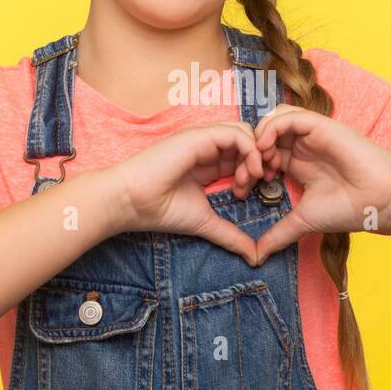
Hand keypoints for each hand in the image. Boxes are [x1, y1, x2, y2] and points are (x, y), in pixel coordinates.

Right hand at [108, 122, 265, 265]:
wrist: (131, 201)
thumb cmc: (160, 210)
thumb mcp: (205, 223)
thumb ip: (230, 236)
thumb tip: (254, 256)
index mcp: (205, 163)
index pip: (239, 157)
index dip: (251, 171)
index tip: (246, 194)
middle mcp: (205, 148)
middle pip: (246, 142)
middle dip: (259, 161)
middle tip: (256, 184)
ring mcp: (202, 140)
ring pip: (244, 133)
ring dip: (256, 155)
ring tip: (251, 179)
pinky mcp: (199, 136)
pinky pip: (236, 133)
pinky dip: (250, 150)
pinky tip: (248, 172)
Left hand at [251, 105, 390, 264]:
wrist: (382, 200)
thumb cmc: (350, 208)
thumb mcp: (304, 220)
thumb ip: (279, 233)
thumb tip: (256, 256)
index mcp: (298, 163)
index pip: (263, 153)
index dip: (247, 167)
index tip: (243, 190)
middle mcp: (303, 145)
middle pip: (264, 134)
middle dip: (248, 152)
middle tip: (245, 177)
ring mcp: (312, 134)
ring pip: (274, 119)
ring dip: (258, 137)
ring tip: (258, 162)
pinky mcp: (321, 126)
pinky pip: (289, 116)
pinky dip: (272, 128)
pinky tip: (267, 148)